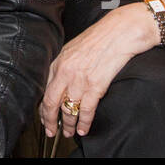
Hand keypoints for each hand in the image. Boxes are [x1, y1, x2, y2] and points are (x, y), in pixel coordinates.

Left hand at [39, 3, 158, 138]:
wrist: (120, 31)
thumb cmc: (100, 38)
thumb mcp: (73, 49)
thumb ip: (65, 65)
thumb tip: (60, 82)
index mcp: (59, 62)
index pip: (45, 90)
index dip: (44, 107)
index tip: (44, 117)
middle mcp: (65, 72)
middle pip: (51, 102)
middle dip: (49, 120)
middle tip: (50, 131)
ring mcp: (80, 80)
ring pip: (68, 109)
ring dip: (68, 125)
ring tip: (68, 133)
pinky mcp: (96, 85)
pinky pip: (86, 110)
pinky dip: (84, 123)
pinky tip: (83, 130)